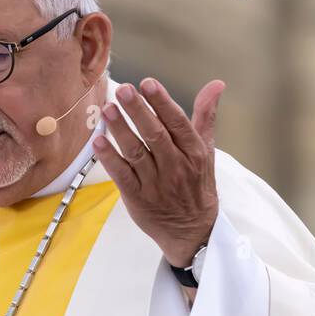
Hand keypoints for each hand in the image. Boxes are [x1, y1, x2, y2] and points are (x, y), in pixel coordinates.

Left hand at [94, 78, 223, 267]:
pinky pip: (121, 175)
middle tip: (123, 90)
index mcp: (193, 153)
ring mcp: (155, 184)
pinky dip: (109, 158)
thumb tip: (216, 84)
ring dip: (120, 130)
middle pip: (154, 135)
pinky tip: (98, 142)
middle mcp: (175, 167)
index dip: (162, 103)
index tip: (147, 84)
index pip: (177, 123)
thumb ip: (205, 116)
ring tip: (108, 110)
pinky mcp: (137, 198)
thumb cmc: (197, 185)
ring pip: (136, 153)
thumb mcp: (206, 151)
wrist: (192, 231)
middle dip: (138, 111)